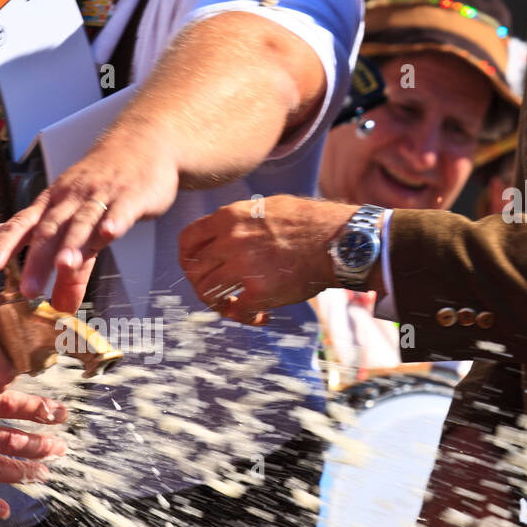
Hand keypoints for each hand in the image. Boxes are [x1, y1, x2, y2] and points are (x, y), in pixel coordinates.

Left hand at [0, 134, 179, 311]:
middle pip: (50, 230)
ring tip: (62, 267)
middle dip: (37, 261)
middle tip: (29, 290)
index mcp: (53, 204)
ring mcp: (100, 195)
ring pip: (82, 222)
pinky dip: (114, 221)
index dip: (4, 245)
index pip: (22, 225)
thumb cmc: (105, 183)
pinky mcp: (130, 196)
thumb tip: (61, 307)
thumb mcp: (82, 222)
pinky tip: (109, 234)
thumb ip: (73, 267)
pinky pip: (120, 209)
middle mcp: (71, 199)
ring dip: (72, 244)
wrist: (141, 141)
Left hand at [179, 195, 354, 324]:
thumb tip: (222, 231)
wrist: (339, 240)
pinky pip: (236, 311)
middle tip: (219, 294)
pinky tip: (261, 317)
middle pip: (194, 270)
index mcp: (229, 217)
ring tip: (238, 308)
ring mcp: (242, 266)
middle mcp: (230, 240)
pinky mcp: (259, 290)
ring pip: (208, 292)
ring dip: (220, 305)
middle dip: (201, 285)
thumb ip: (239, 220)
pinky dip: (245, 319)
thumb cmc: (310, 223)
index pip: (187, 240)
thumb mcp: (266, 207)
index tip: (196, 270)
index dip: (187, 259)